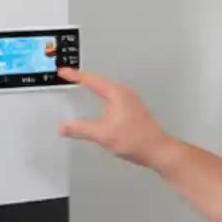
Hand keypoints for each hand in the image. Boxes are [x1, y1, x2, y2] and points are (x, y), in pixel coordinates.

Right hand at [57, 67, 177, 168]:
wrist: (157, 150)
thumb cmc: (137, 139)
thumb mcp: (102, 134)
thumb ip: (80, 129)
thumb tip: (64, 126)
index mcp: (116, 93)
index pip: (91, 79)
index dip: (75, 75)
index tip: (64, 72)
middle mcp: (125, 94)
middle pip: (99, 82)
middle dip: (84, 79)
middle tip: (72, 76)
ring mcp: (131, 101)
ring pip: (107, 90)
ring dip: (94, 88)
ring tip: (84, 86)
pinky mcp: (134, 110)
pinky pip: (113, 98)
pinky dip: (103, 98)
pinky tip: (101, 106)